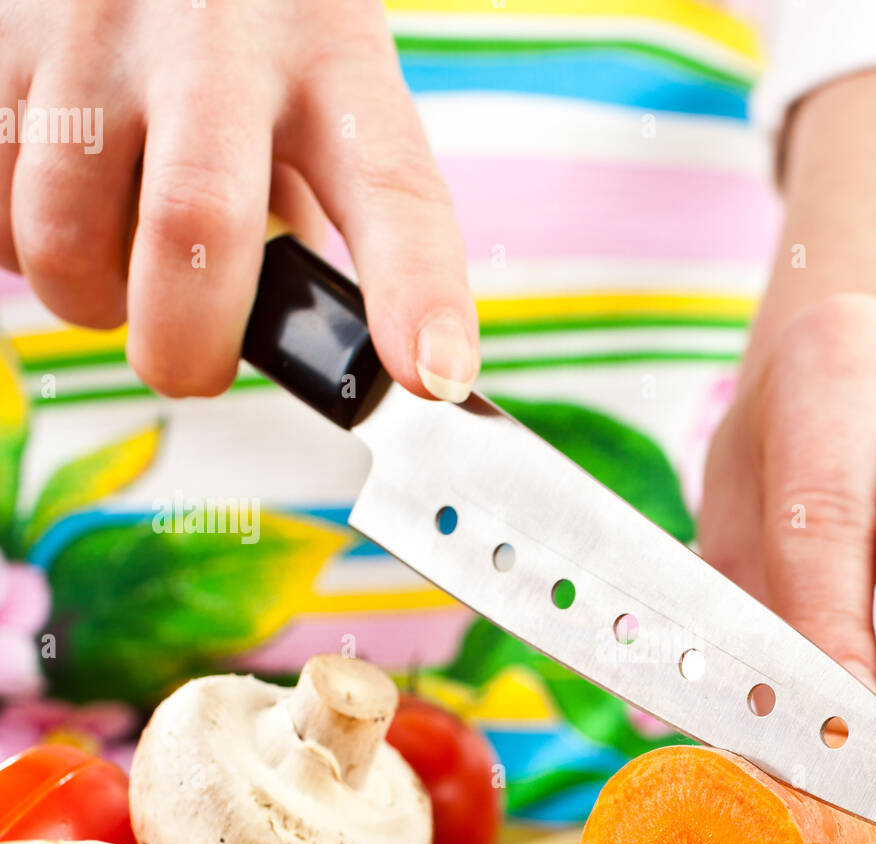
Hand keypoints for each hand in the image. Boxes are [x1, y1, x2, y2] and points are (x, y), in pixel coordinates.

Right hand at [0, 0, 476, 399]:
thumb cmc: (246, 23)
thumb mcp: (316, 79)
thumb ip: (318, 199)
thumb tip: (303, 341)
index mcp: (333, 53)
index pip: (392, 188)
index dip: (417, 294)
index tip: (434, 376)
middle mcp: (219, 31)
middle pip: (196, 227)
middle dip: (188, 345)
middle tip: (190, 368)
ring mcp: (94, 24)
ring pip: (65, 235)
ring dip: (90, 298)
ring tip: (117, 269)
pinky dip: (20, 244)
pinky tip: (56, 202)